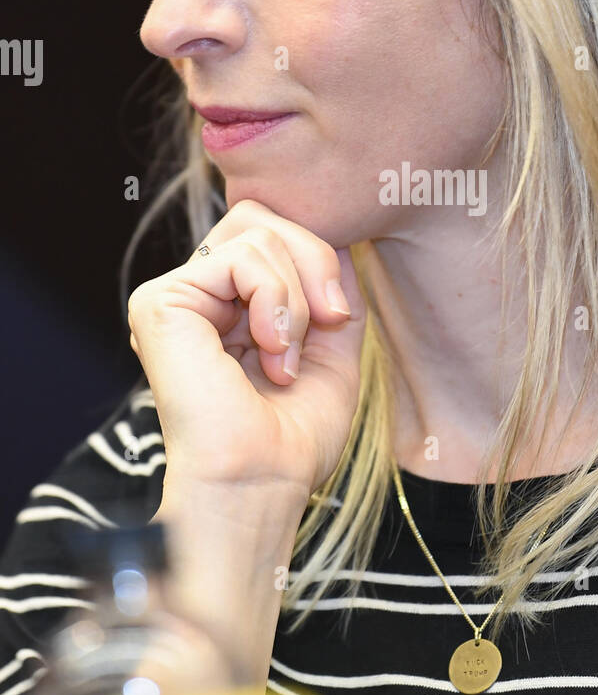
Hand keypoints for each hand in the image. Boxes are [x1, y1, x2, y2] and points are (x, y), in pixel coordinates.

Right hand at [127, 199, 365, 502]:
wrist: (264, 478)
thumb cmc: (295, 433)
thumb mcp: (335, 341)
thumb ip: (332, 280)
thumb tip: (337, 234)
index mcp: (231, 302)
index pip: (275, 229)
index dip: (319, 258)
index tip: (339, 316)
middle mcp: (199, 294)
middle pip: (263, 215)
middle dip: (314, 260)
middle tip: (329, 320)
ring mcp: (177, 295)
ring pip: (258, 229)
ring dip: (296, 296)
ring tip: (285, 356)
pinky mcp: (160, 302)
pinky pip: (240, 255)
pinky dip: (275, 300)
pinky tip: (268, 351)